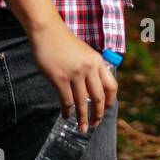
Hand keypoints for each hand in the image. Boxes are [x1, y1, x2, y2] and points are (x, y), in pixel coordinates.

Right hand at [29, 18, 116, 132]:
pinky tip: (66, 115)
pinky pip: (66, 101)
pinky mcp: (60, 78)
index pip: (111, 86)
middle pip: (99, 98)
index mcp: (98, 61)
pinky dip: (67, 111)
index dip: (110, 101)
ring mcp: (74, 74)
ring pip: (82, 103)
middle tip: (95, 124)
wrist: (47, 31)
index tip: (106, 109)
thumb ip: (92, 68)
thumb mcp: (85, 53)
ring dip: (83, 118)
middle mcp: (89, 68)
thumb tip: (94, 90)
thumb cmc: (65, 42)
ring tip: (81, 127)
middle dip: (98, 115)